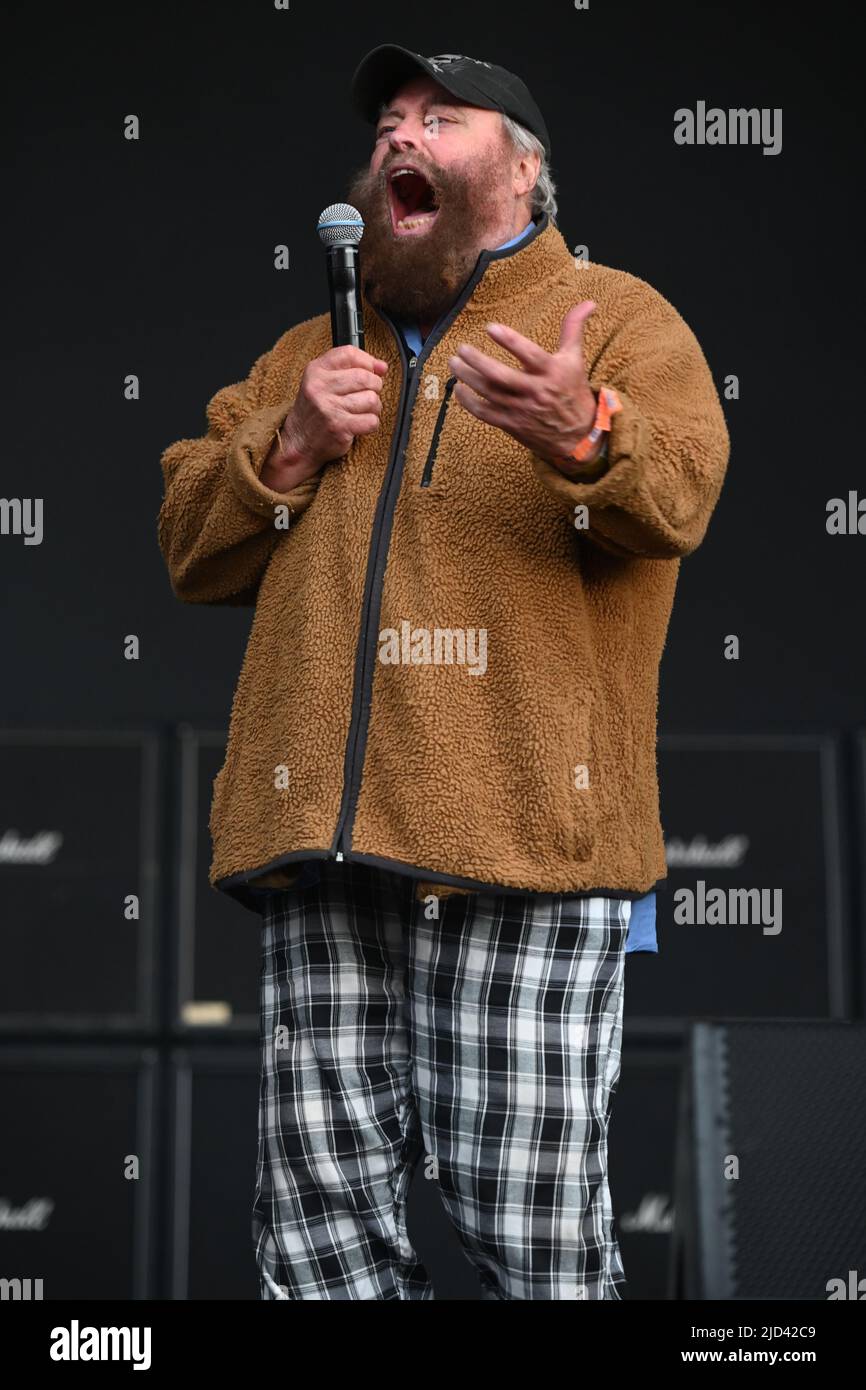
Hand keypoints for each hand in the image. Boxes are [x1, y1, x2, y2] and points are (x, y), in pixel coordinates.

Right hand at [261, 345, 387, 490]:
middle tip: (367, 395)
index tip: (373, 370)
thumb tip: (382, 367)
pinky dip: (371, 423)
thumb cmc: (315, 410)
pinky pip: (371, 421)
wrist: (299, 440)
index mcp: (316, 370)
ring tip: (363, 411)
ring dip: (374, 407)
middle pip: (365, 377)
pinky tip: (360, 423)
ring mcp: (329, 407)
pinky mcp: (339, 427)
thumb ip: (351, 368)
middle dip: (374, 386)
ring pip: (371, 399)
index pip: (349, 354)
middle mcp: (320, 387)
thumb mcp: (323, 381)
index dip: (368, 361)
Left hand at [447, 302, 598, 467]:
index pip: (530, 355)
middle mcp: (535, 391)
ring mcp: (521, 409)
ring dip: (468, 378)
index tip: (490, 327)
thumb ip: (573, 329)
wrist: (577, 435)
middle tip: (461, 349)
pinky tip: (458, 389)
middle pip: (501, 377)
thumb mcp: (575, 359)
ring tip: (454, 362)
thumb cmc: (572, 391)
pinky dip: (469, 403)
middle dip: (478, 362)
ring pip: (489, 393)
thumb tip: (588, 302)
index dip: (511, 342)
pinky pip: (486, 414)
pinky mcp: (512, 424)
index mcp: (552, 372)